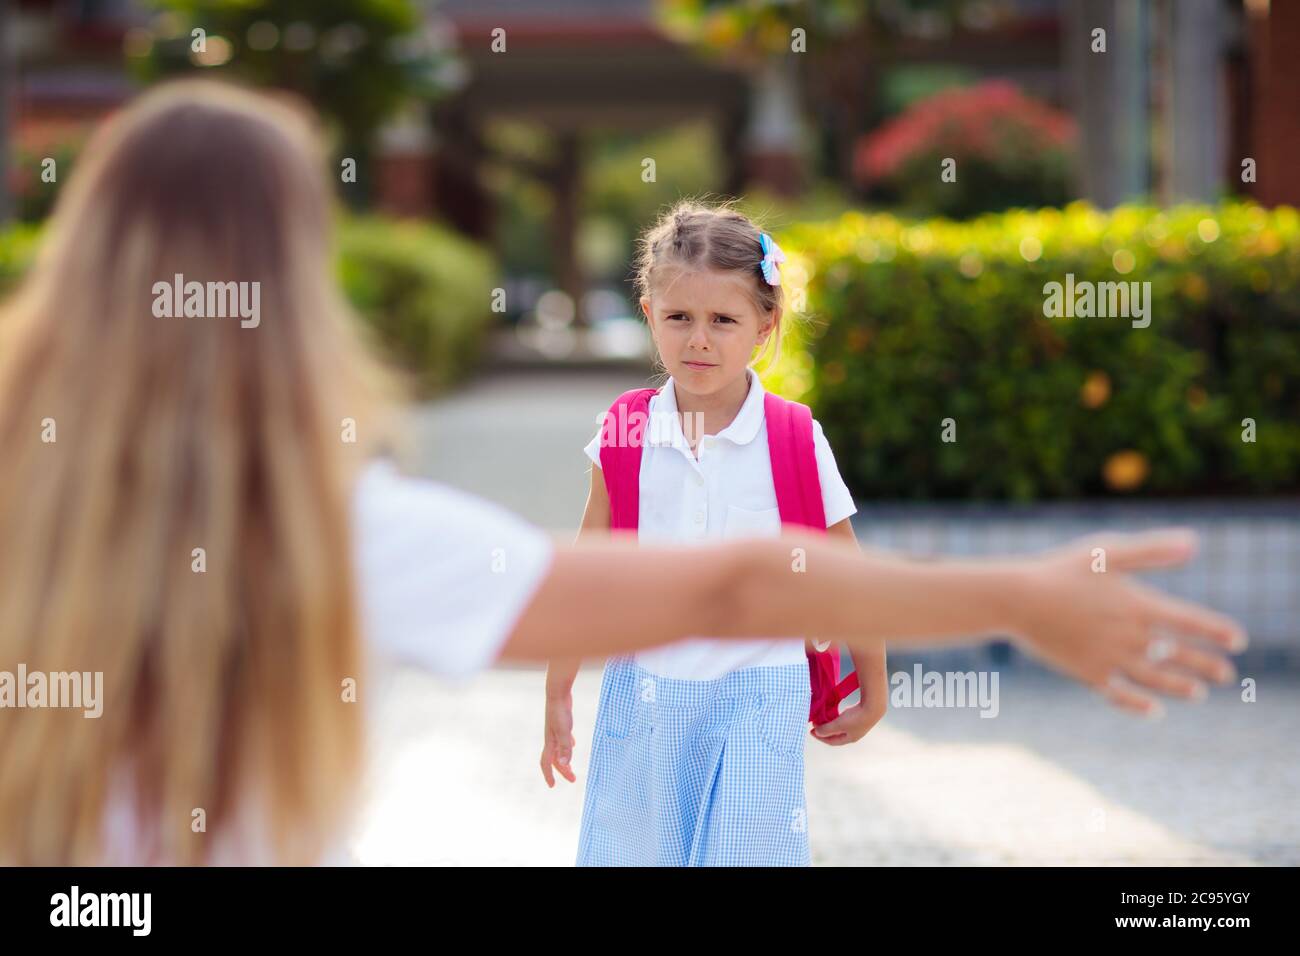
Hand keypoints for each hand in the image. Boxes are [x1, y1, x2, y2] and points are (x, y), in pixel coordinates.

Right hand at [539, 692, 576, 786]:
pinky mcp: (561, 724)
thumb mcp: (564, 731)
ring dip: (565, 760)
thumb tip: (565, 765)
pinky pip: (563, 738)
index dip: (548, 775)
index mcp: (550, 742)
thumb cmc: (560, 711)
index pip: (547, 763)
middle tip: (573, 779)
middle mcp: (551, 738)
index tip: (552, 786)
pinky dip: (567, 745)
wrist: (557, 693)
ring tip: (572, 767)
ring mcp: (555, 731)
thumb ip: (565, 747)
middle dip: (562, 771)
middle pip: (555, 759)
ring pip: (558, 750)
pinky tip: (573, 744)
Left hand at [810, 654, 888, 745]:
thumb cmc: (856, 717)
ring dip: (830, 724)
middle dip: (825, 731)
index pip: (832, 742)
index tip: (811, 731)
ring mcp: (857, 726)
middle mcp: (854, 734)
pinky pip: (844, 720)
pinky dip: (837, 718)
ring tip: (823, 719)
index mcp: (850, 739)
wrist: (873, 706)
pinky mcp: (859, 716)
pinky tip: (833, 713)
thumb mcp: (838, 724)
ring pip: (840, 727)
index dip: (821, 738)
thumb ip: (826, 729)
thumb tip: (817, 732)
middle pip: (836, 735)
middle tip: (816, 725)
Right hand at [1010, 529, 1245, 715]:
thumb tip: (1194, 543)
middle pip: (1177, 654)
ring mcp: (1108, 657)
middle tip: (1225, 674)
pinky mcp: (1086, 673)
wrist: (1016, 600)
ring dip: (1179, 687)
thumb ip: (1151, 550)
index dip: (1216, 631)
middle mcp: (1129, 636)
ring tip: (1197, 693)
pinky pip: (1119, 694)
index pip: (1190, 621)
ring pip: (1154, 678)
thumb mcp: (1107, 551)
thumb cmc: (1061, 570)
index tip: (1237, 640)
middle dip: (1205, 664)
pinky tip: (1153, 710)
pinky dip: (1138, 704)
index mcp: (1138, 604)